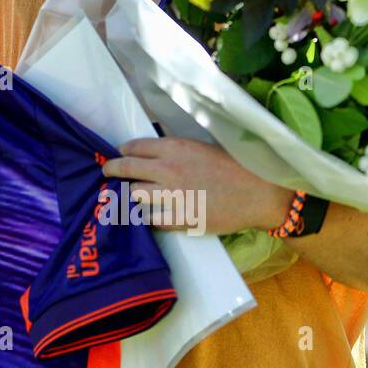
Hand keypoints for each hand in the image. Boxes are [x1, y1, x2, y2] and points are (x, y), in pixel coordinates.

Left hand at [101, 136, 293, 234]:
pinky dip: (148, 218)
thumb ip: (176, 151)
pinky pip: (152, 220)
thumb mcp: (202, 148)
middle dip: (113, 170)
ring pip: (134, 195)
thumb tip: (155, 155)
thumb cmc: (236, 167)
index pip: (134, 147)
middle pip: (126, 169)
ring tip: (130, 196)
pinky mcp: (180, 219)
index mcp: (174, 148)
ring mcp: (172, 196)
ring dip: (131, 195)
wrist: (259, 193)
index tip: (120, 154)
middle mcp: (168, 169)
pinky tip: (149, 217)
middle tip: (108, 173)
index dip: (123, 151)